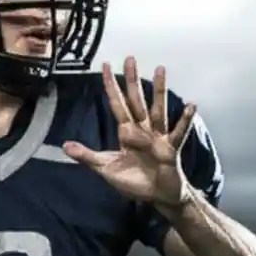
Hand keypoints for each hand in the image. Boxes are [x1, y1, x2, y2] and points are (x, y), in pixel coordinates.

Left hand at [63, 57, 196, 208]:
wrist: (156, 198)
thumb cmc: (134, 182)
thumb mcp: (106, 169)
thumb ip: (87, 156)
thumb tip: (64, 145)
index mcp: (126, 132)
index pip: (117, 104)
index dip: (111, 86)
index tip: (105, 66)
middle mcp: (142, 129)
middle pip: (136, 100)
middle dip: (132, 80)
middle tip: (129, 58)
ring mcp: (158, 137)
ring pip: (158, 109)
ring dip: (158, 90)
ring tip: (160, 69)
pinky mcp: (171, 148)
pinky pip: (178, 132)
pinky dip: (185, 120)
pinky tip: (191, 105)